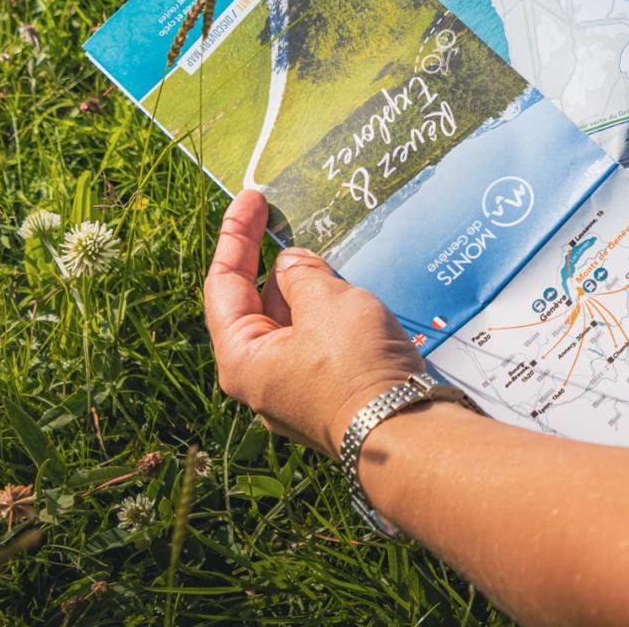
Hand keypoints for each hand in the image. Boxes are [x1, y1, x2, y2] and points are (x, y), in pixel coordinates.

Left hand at [204, 189, 425, 457]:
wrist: (404, 429)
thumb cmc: (354, 366)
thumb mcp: (326, 303)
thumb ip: (302, 274)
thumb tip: (291, 264)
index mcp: (241, 358)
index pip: (224, 284)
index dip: (236, 235)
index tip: (251, 197)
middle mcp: (260, 377)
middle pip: (254, 305)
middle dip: (270, 261)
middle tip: (284, 217)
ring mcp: (294, 388)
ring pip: (291, 323)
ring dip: (304, 286)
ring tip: (324, 251)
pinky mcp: (328, 392)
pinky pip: (318, 341)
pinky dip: (326, 310)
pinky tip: (347, 291)